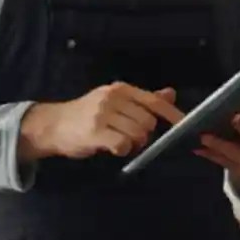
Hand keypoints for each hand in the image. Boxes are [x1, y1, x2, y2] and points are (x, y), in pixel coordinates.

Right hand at [18, 83, 183, 161]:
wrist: (53, 124)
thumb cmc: (86, 114)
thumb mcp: (115, 101)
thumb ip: (143, 100)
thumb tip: (170, 94)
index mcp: (121, 89)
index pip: (154, 101)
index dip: (172, 114)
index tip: (185, 126)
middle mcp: (113, 98)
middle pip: (148, 122)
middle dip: (144, 135)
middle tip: (129, 138)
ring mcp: (103, 113)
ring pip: (137, 134)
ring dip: (133, 144)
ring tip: (119, 142)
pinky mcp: (95, 131)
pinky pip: (123, 145)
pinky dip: (122, 150)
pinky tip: (112, 148)